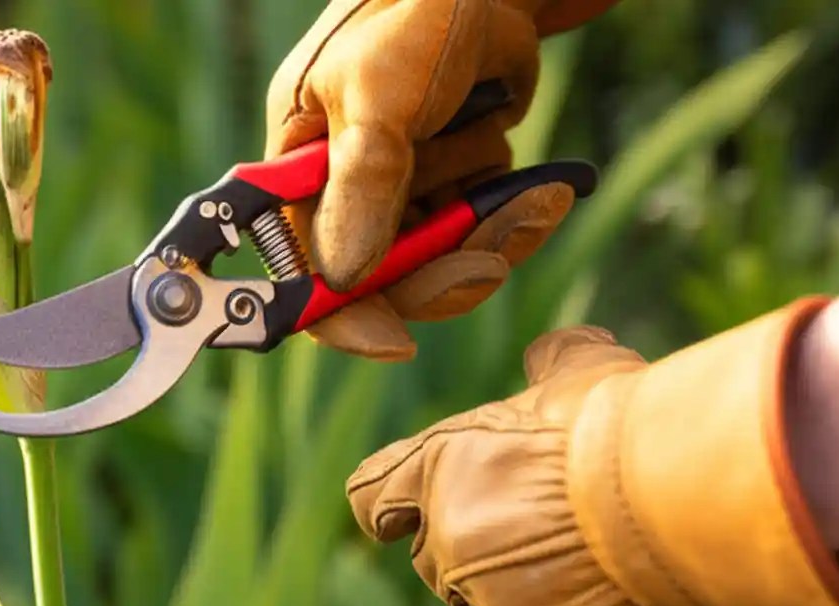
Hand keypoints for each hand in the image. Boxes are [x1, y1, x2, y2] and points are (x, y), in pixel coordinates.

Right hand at [264, 0, 617, 359]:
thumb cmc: (417, 15)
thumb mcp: (379, 96)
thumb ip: (362, 183)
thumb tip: (344, 278)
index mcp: (296, 167)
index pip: (299, 267)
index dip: (335, 315)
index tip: (391, 340)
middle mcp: (340, 189)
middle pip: (377, 281)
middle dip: (437, 272)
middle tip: (485, 263)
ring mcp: (397, 192)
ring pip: (437, 263)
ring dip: (485, 236)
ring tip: (528, 196)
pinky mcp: (449, 186)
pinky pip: (478, 235)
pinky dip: (512, 219)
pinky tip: (543, 192)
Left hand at [344, 301, 838, 605]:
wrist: (671, 487)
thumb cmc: (623, 418)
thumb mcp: (580, 369)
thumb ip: (552, 364)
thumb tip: (552, 357)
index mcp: (439, 466)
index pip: (372, 499)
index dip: (391, 512)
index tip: (401, 520)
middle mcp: (449, 540)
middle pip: (441, 567)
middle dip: (490, 561)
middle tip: (564, 539)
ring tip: (619, 578)